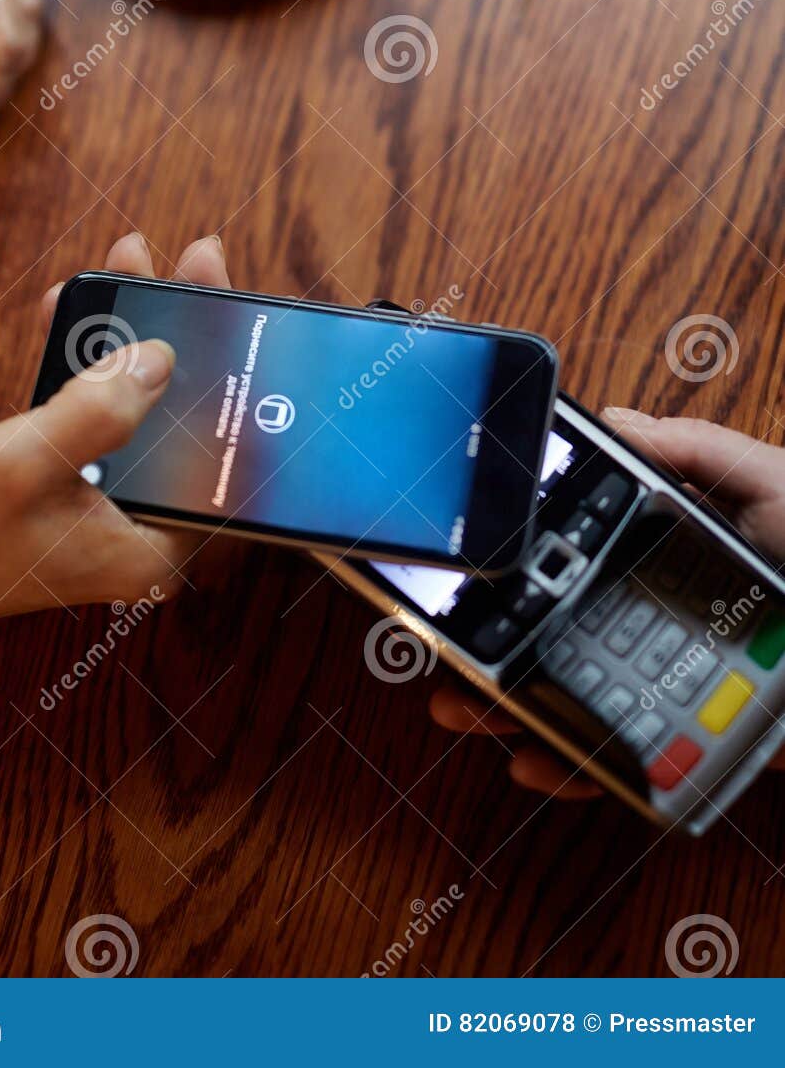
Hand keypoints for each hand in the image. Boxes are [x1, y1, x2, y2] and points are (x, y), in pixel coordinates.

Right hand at [0, 232, 230, 628]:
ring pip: (142, 407)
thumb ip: (100, 411)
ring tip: (131, 268)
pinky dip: (89, 368)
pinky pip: (98, 417)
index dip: (228, 357)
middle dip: (182, 330)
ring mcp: (112, 507)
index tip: (220, 290)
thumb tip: (161, 356)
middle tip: (190, 259)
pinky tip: (78, 314)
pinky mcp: (77, 490)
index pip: (219, 440)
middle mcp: (146, 528)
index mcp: (156, 544)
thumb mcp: (26, 463)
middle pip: (188, 413)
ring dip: (132, 338)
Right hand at [429, 407, 784, 798]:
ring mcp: (671, 686)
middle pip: (550, 633)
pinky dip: (573, 766)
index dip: (507, 570)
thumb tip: (610, 420)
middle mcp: (655, 621)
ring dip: (503, 708)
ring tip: (463, 706)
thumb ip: (695, 451)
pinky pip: (623, 761)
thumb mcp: (770, 485)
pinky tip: (535, 757)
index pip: (569, 560)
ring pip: (569, 699)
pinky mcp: (696, 747)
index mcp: (665, 556)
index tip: (456, 572)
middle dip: (481, 645)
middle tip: (434, 650)